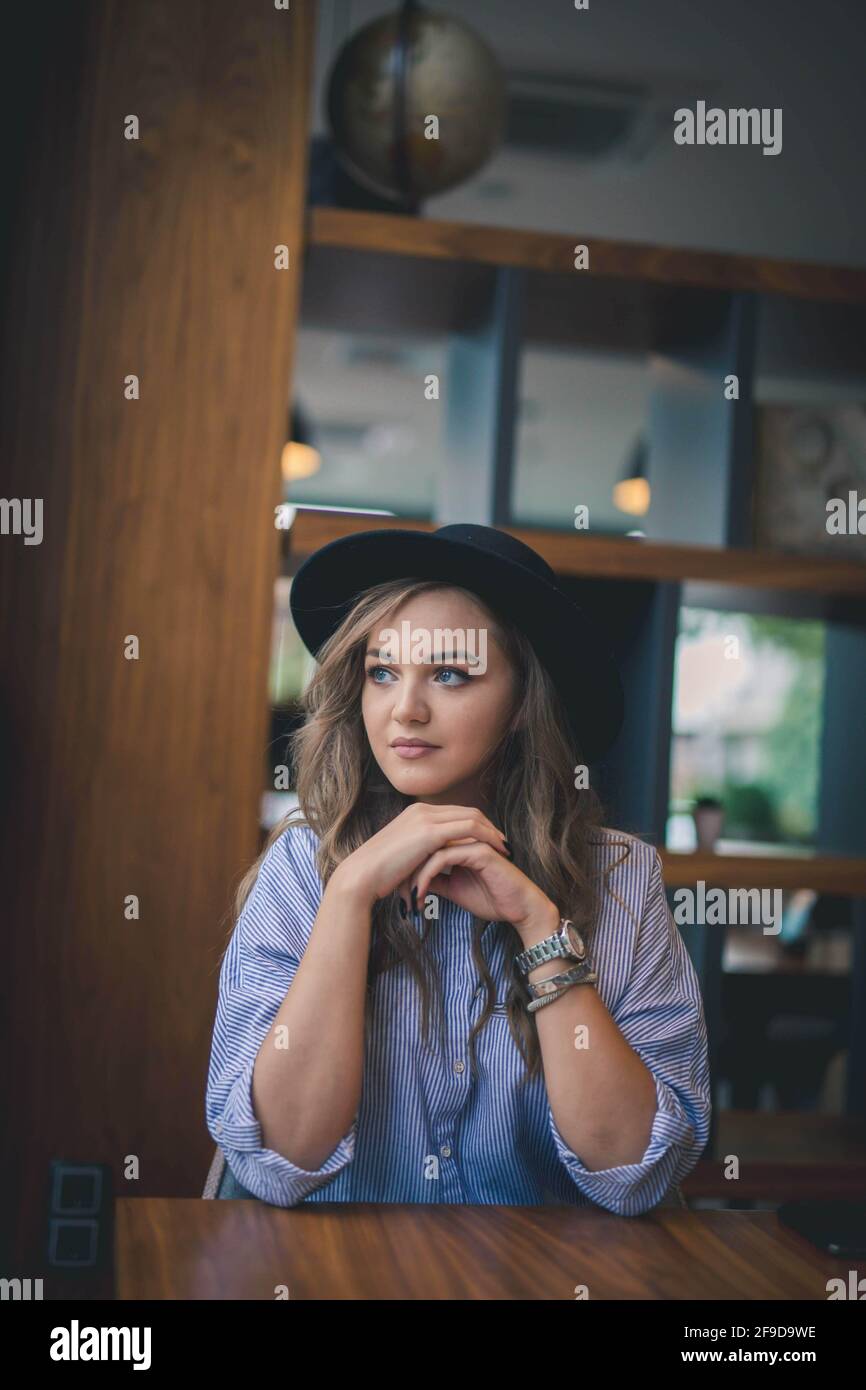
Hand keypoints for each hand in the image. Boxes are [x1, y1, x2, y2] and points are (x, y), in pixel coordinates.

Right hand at [329, 801, 509, 911]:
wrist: (362, 876)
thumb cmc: (378, 874)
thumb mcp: (402, 857)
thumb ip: (419, 852)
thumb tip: (432, 863)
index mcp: (415, 813)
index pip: (455, 813)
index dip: (476, 825)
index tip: (490, 840)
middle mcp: (422, 810)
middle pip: (467, 811)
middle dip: (489, 826)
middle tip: (504, 843)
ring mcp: (426, 818)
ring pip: (472, 817)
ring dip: (492, 832)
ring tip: (505, 848)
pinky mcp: (430, 832)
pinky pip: (468, 828)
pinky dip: (486, 837)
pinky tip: (495, 852)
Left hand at [408, 837, 559, 940]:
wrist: (518, 909)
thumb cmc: (490, 898)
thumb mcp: (453, 889)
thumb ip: (435, 879)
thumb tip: (412, 881)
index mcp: (458, 842)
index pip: (424, 846)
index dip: (408, 866)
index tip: (396, 890)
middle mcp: (464, 837)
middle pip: (424, 844)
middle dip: (407, 869)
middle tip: (396, 893)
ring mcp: (472, 841)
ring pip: (431, 849)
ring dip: (415, 873)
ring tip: (407, 896)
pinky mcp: (479, 851)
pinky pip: (445, 857)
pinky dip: (428, 875)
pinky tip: (421, 892)